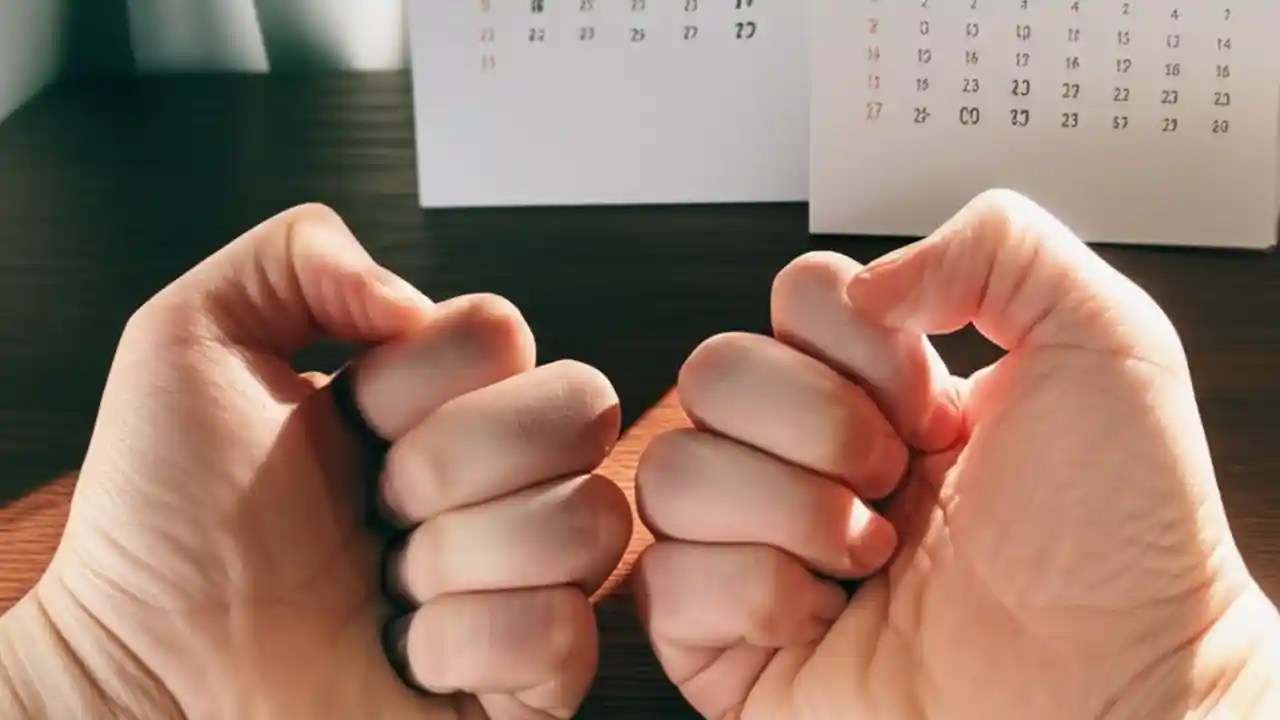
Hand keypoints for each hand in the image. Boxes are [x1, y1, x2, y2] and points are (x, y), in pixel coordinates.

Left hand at [0, 204, 630, 718]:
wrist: (149, 675)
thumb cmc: (159, 526)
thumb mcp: (188, 343)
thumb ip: (296, 255)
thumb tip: (410, 297)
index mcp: (436, 399)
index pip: (505, 332)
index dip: (417, 380)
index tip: (346, 425)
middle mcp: (496, 478)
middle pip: (581, 407)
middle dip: (451, 461)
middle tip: (373, 509)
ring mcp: (523, 574)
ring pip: (589, 520)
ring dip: (458, 560)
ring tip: (386, 590)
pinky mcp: (531, 675)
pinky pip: (565, 634)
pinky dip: (466, 645)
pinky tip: (408, 653)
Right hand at [634, 190, 1279, 718]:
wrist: (1117, 692)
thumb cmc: (1124, 543)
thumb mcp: (1105, 344)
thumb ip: (997, 244)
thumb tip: (865, 283)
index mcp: (883, 395)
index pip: (793, 300)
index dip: (858, 343)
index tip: (938, 408)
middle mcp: (813, 465)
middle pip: (711, 371)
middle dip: (814, 421)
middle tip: (898, 478)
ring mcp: (765, 552)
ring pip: (671, 470)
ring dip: (783, 507)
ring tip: (869, 552)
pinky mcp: (731, 644)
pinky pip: (664, 579)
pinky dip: (753, 591)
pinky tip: (826, 614)